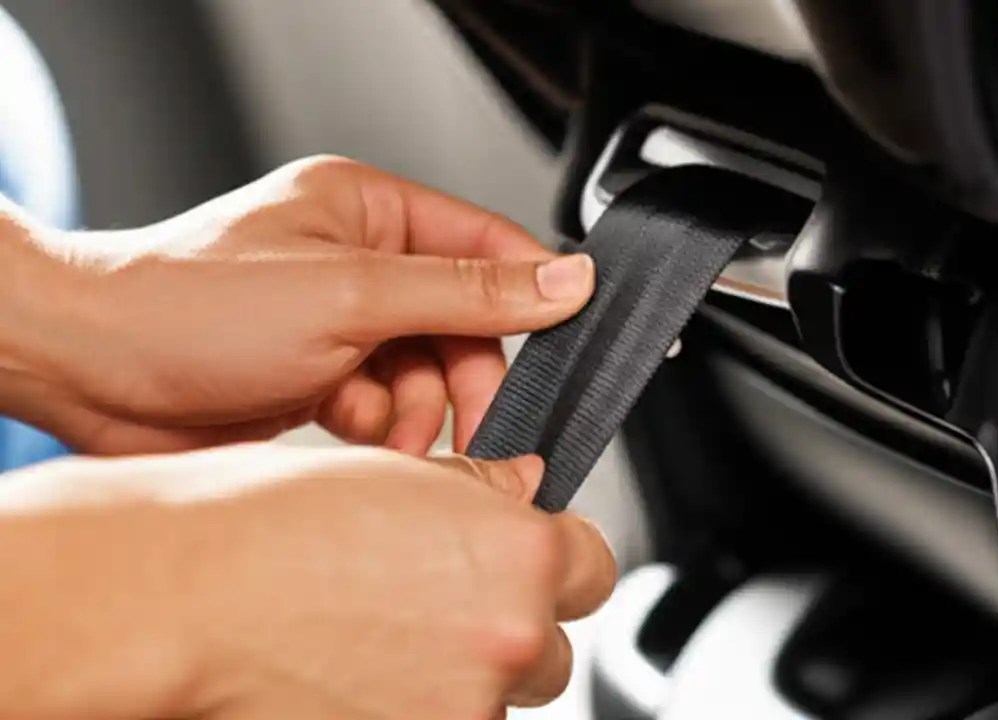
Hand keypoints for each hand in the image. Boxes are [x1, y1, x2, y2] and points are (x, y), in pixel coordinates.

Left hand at [0, 156, 593, 454]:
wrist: (87, 373)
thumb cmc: (190, 306)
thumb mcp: (350, 293)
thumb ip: (467, 291)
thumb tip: (564, 280)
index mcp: (370, 211)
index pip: (488, 242)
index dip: (531, 294)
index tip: (568, 338)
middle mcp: (359, 262)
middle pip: (465, 323)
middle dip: (465, 378)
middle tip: (471, 424)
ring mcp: (339, 323)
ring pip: (430, 375)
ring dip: (417, 412)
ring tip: (381, 431)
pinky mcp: (320, 379)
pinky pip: (389, 407)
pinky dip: (381, 429)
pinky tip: (350, 432)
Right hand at [0, 444, 615, 719]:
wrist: (185, 595)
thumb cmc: (274, 523)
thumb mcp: (398, 477)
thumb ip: (484, 491)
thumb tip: (527, 485)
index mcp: (522, 555)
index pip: (593, 565)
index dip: (554, 562)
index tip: (520, 566)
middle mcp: (511, 639)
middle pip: (550, 646)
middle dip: (506, 630)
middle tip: (430, 612)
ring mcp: (467, 711)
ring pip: (499, 701)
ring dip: (460, 682)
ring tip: (375, 648)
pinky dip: (416, 710)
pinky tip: (355, 684)